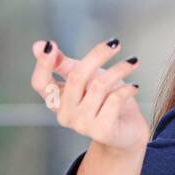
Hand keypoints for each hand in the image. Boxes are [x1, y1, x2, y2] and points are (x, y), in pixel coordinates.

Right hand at [30, 38, 146, 153]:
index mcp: (56, 101)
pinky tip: (134, 86)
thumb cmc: (105, 100)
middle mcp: (65, 115)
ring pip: (99, 86)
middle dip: (97, 55)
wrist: (128, 129)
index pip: (40, 84)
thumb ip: (64, 64)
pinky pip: (114, 100)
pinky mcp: (102, 130)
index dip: (42, 65)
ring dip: (119, 70)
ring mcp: (82, 125)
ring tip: (132, 62)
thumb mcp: (86, 78)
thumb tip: (39, 45)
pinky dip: (127, 89)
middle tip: (115, 43)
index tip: (50, 45)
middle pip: (76, 77)